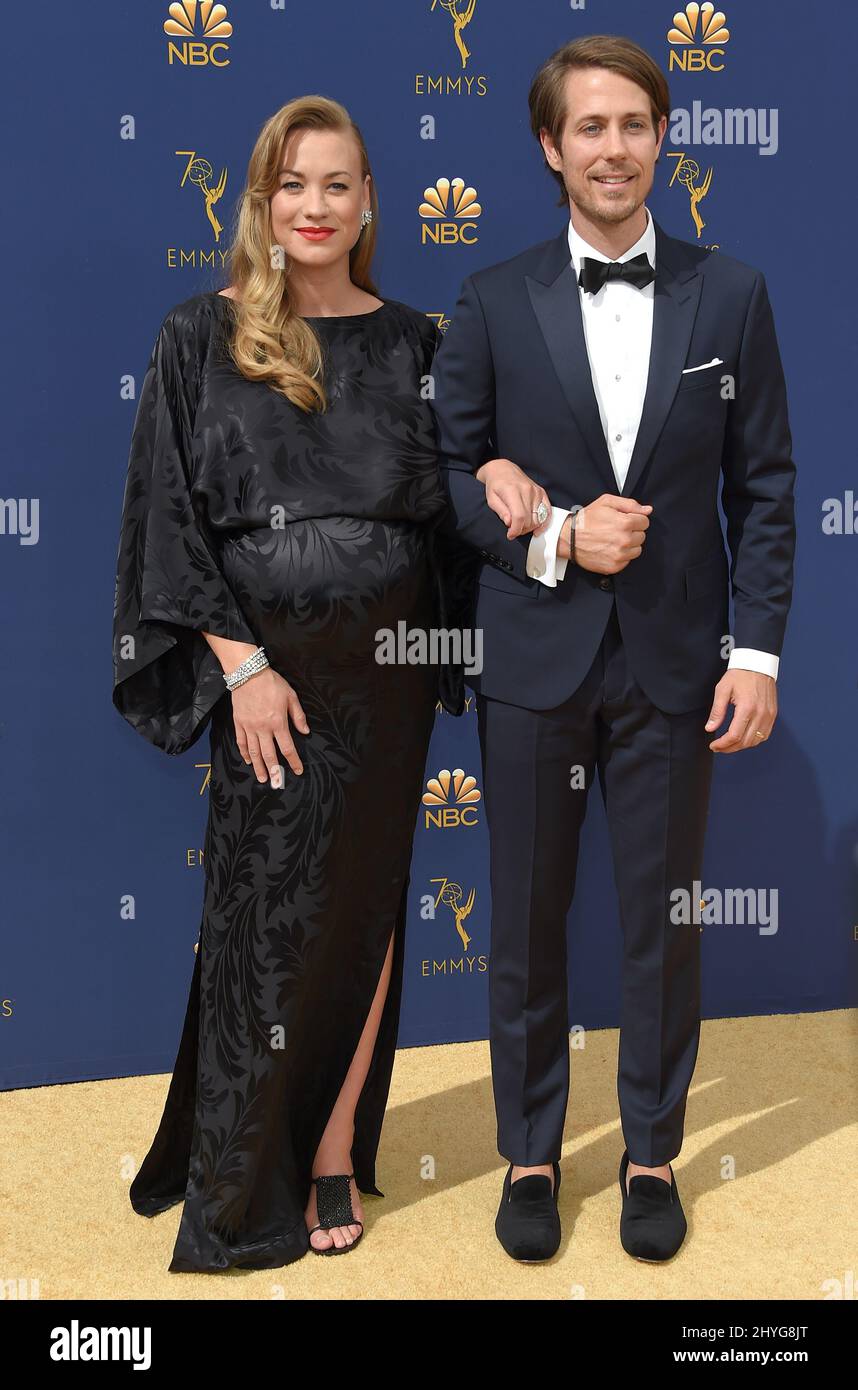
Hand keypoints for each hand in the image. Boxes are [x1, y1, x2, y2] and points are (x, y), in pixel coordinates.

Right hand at [230, 666, 309, 781]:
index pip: (287, 747)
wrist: (248, 673)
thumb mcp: (291, 696)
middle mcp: (263, 728)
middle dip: (275, 771)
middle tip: (277, 784)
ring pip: (254, 752)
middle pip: (269, 755)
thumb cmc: (272, 683)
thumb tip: (305, 731)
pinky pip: (241, 742)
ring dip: (259, 767)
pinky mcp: (239, 723)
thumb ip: (298, 716)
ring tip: (263, 778)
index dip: (293, 761)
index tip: (298, 770)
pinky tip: (248, 761)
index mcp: (278, 722)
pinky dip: (244, 753)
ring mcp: (249, 727)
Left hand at [475, 457, 551, 539]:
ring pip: (538, 518)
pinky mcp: (541, 492)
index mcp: (512, 491)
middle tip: (513, 530)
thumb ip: (501, 511)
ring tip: (521, 526)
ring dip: (530, 527)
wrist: (503, 469)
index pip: (519, 516)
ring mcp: (536, 491)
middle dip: (521, 530)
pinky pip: (547, 511)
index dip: (515, 530)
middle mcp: (527, 490)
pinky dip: (544, 522)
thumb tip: (510, 523)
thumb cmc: (495, 485)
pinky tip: (537, 529)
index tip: (510, 535)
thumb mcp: (491, 499)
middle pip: (530, 519)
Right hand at [559, 493, 651, 571]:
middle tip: (617, 530)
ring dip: (629, 545)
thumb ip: (630, 504)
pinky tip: (610, 549)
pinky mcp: (615, 566)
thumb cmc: (586, 520)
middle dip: (632, 532)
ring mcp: (620, 555)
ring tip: (614, 540)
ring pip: (637, 549)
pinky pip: (628, 560)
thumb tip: (648, 510)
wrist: (569, 539)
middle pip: (642, 536)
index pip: (645, 522)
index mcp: (625, 523)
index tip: (624, 520)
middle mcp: (624, 541)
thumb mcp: (606, 503)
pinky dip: (622, 555)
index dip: (635, 519)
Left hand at [704, 670, 776, 751]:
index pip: (734, 735)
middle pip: (745, 741)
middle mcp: (760, 714)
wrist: (758, 664)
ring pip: (756, 741)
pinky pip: (765, 734)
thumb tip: (710, 728)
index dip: (723, 744)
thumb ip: (717, 711)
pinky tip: (743, 738)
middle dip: (730, 748)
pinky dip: (753, 740)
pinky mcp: (773, 714)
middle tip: (719, 747)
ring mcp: (769, 715)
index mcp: (747, 708)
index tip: (714, 746)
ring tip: (729, 744)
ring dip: (741, 746)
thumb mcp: (722, 690)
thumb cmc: (739, 675)